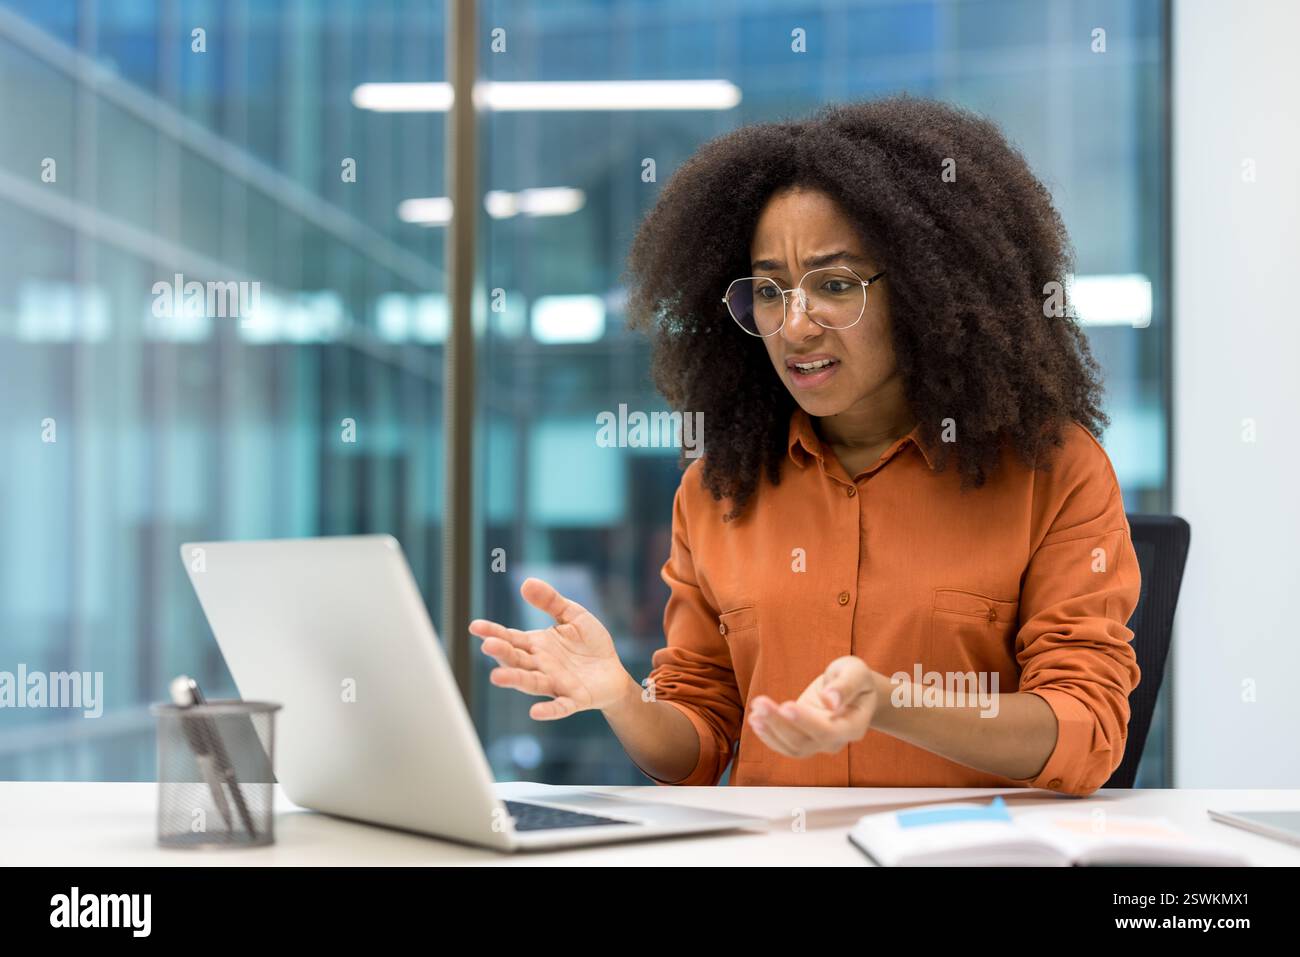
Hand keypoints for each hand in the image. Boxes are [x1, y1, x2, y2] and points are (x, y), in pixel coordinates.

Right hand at [470, 577, 632, 719]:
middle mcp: (541, 665)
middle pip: (517, 660)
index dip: (493, 632)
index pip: (510, 638)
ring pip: (531, 682)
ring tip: (497, 677)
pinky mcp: (574, 699)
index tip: (475, 626)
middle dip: (502, 654)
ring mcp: (556, 683)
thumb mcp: (573, 616)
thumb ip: (551, 602)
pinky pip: (559, 706)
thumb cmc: (589, 644)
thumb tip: (526, 582)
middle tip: (488, 646)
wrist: (613, 672)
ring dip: (515, 680)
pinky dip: (549, 710)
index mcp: (537, 645)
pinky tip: (535, 712)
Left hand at [748, 656, 878, 757]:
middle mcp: (836, 741)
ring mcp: (819, 744)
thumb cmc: (856, 679)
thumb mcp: (856, 672)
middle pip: (805, 742)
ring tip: (754, 712)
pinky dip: (769, 736)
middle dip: (779, 723)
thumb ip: (846, 685)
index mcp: (854, 726)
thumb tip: (830, 700)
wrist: (852, 691)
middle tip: (760, 702)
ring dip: (770, 731)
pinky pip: (785, 746)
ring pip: (792, 747)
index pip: (828, 731)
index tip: (785, 706)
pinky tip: (755, 720)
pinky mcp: (804, 740)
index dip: (806, 722)